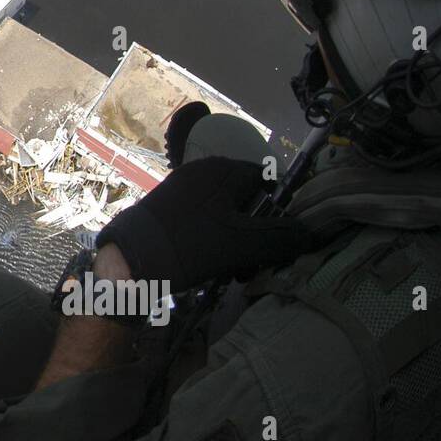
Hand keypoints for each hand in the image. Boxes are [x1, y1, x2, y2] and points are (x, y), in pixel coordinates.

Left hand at [95, 157, 313, 291]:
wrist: (128, 260)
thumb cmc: (189, 245)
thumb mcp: (243, 245)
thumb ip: (282, 238)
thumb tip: (312, 234)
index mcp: (222, 170)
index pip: (268, 181)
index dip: (280, 210)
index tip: (281, 239)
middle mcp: (202, 172)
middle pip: (247, 199)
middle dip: (257, 233)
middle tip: (256, 263)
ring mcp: (182, 189)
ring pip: (226, 215)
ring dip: (238, 243)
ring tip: (236, 271)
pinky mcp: (168, 208)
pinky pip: (205, 221)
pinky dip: (215, 242)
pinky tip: (214, 266)